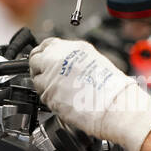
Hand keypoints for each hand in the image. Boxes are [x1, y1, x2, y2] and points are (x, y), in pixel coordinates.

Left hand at [28, 37, 150, 150]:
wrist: (115, 106)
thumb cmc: (113, 90)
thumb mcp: (96, 64)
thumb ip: (77, 62)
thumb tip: (68, 66)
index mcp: (75, 48)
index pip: (48, 44)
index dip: (45, 54)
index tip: (45, 60)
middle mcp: (61, 57)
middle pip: (36, 57)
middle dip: (38, 67)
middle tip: (44, 76)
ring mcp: (52, 73)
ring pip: (35, 76)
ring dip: (42, 83)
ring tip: (56, 91)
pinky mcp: (48, 91)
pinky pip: (40, 93)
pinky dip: (46, 97)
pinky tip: (58, 101)